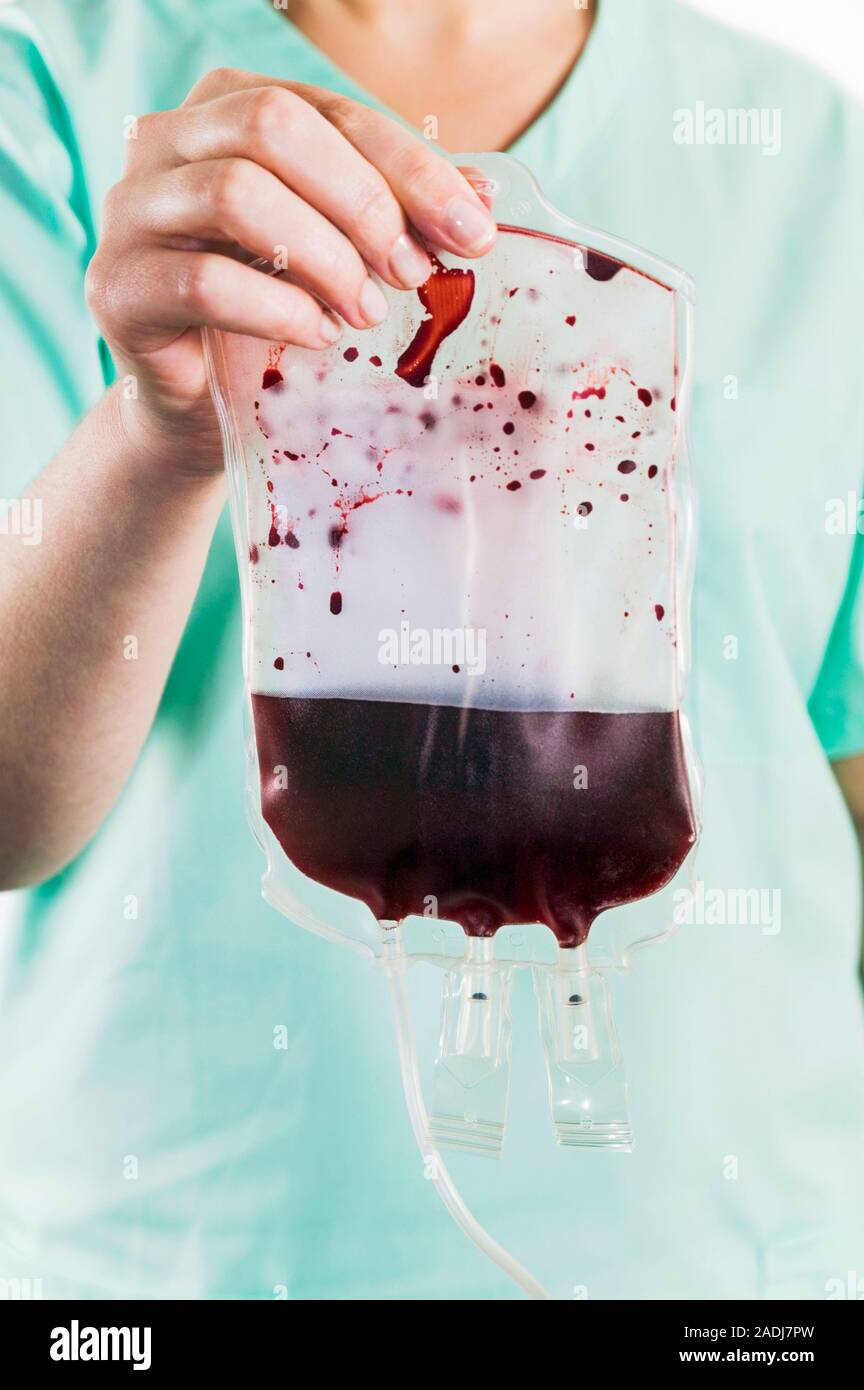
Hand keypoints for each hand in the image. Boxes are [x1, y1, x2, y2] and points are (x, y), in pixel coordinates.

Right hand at [85, 68, 496, 475]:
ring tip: (364, 313)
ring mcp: (130, 212)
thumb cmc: (272, 316)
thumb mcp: (340, 253)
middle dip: (362, 203)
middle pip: (274, 127)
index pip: (326, 108)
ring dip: (324, 258)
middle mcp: (164, 142)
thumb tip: (483, 197)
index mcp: (224, 108)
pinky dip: (280, 311)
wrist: (199, 408)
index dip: (409, 168)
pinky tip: (318, 336)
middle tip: (410, 275)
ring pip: (237, 193)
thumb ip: (396, 215)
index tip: (473, 232)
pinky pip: (205, 282)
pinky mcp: (117, 289)